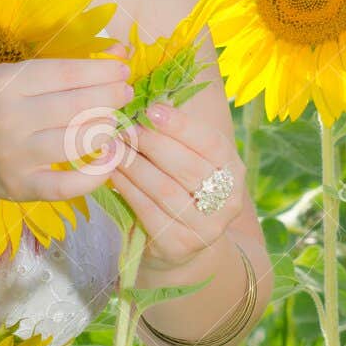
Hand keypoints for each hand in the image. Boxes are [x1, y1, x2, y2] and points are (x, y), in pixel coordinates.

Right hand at [0, 57, 132, 203]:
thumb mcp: (12, 79)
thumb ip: (62, 68)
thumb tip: (119, 52)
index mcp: (2, 83)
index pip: (66, 72)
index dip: (101, 71)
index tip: (122, 69)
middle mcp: (5, 118)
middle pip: (76, 105)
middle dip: (110, 96)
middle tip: (125, 92)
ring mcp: (12, 156)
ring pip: (77, 141)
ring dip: (105, 129)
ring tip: (113, 121)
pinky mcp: (20, 187)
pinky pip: (68, 185)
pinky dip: (96, 174)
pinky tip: (109, 157)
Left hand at [108, 99, 246, 270]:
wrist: (182, 244)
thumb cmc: (182, 189)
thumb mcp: (190, 161)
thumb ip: (177, 137)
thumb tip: (145, 100)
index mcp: (233, 171)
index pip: (211, 144)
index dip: (181, 126)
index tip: (151, 109)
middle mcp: (227, 200)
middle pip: (188, 167)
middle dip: (152, 143)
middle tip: (124, 127)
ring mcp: (206, 227)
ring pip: (165, 189)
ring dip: (134, 164)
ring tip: (113, 146)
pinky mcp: (179, 245)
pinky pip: (148, 211)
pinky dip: (127, 189)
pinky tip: (112, 172)